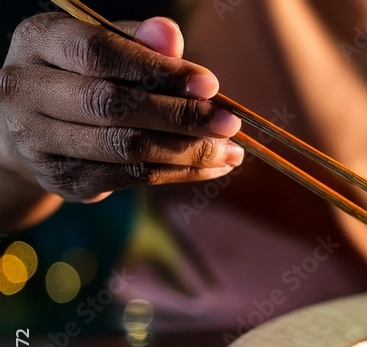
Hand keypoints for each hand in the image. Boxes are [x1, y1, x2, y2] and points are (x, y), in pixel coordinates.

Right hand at [0, 13, 242, 202]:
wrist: (38, 125)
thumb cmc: (85, 74)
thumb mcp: (108, 45)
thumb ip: (140, 40)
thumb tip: (171, 36)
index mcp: (38, 41)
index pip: (98, 53)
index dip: (157, 69)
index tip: (210, 84)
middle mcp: (25, 90)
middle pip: (113, 106)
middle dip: (181, 115)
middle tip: (229, 123)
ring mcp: (38, 140)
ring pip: (126, 149)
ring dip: (188, 151)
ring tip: (230, 150)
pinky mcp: (63, 179)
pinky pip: (132, 177)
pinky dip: (180, 173)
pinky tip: (212, 166)